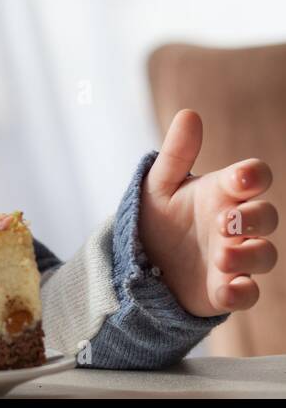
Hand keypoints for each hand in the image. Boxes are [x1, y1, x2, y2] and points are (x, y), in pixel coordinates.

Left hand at [139, 109, 277, 316]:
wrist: (140, 259)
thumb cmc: (159, 215)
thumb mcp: (159, 184)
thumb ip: (176, 154)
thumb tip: (189, 114)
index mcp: (222, 192)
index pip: (255, 177)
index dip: (254, 176)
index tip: (238, 179)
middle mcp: (236, 224)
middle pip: (267, 216)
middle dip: (254, 217)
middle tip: (226, 222)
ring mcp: (235, 257)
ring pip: (264, 255)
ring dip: (248, 255)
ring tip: (220, 256)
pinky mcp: (225, 289)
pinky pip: (248, 293)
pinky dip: (242, 293)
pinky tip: (228, 289)